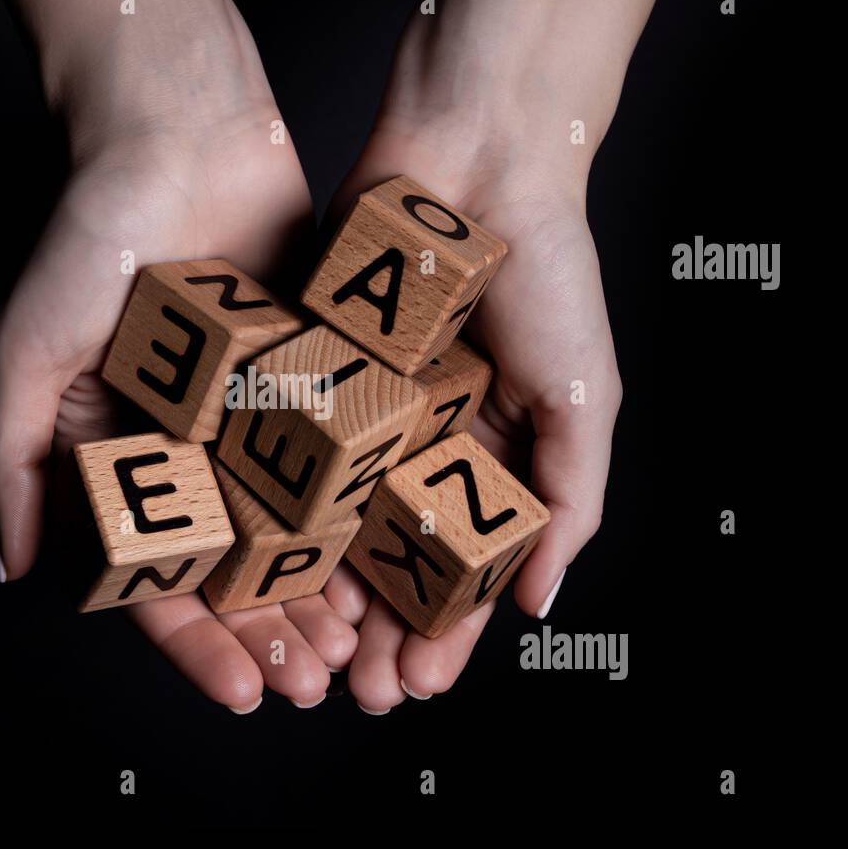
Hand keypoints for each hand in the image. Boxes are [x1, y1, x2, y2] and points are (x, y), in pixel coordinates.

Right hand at [0, 0, 356, 710]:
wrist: (181, 133)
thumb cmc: (91, 234)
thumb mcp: (29, 349)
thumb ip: (12, 457)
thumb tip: (8, 563)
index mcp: (120, 457)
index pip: (157, 574)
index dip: (196, 643)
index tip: (241, 692)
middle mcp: (187, 450)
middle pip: (233, 568)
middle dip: (270, 633)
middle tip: (312, 683)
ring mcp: (250, 421)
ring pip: (291, 530)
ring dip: (318, 594)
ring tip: (355, 647)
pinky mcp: (308, 383)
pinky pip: (335, 464)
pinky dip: (357, 519)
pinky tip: (385, 566)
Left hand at [332, 0, 639, 707]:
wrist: (478, 156)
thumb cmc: (549, 274)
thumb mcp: (581, 400)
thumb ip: (567, 503)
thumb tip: (539, 604)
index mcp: (491, 455)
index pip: (464, 564)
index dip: (446, 630)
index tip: (422, 685)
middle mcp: (422, 442)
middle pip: (392, 556)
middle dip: (379, 629)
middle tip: (357, 692)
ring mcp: (363, 409)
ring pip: (333, 518)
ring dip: (325, 590)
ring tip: (311, 647)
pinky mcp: (310, 369)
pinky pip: (290, 449)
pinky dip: (280, 505)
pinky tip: (266, 561)